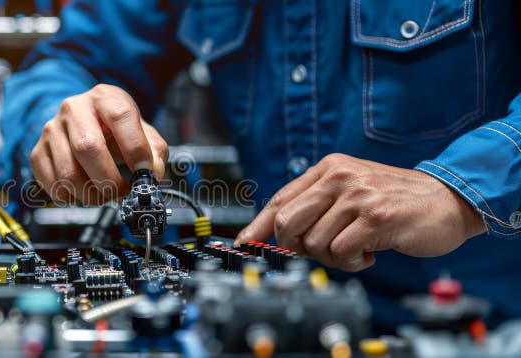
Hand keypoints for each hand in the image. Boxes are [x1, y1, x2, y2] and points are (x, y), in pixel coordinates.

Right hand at [30, 84, 168, 204]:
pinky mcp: (38, 152)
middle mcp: (74, 108)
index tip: (144, 173)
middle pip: (88, 148)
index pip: (120, 117)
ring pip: (68, 173)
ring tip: (104, 195)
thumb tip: (151, 174)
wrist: (86, 125)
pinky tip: (84, 192)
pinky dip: (72, 198)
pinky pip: (53, 185)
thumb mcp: (143, 134)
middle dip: (109, 180)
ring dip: (92, 195)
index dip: (135, 149)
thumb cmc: (117, 132)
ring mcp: (52, 130)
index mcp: (105, 98)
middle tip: (121, 192)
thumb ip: (154, 152)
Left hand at [234, 153, 485, 271]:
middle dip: (296, 247)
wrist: (449, 200)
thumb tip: (274, 235)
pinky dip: (352, 263)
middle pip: (287, 223)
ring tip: (354, 249)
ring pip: (314, 243)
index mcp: (329, 168)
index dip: (257, 227)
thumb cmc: (396, 201)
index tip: (244, 245)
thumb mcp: (352, 191)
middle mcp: (340, 176)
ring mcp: (357, 195)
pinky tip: (368, 254)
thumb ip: (317, 206)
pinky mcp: (376, 217)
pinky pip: (341, 253)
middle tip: (320, 251)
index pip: (280, 200)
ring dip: (331, 258)